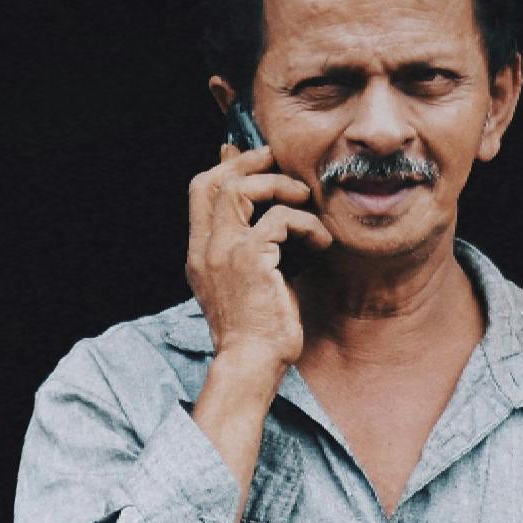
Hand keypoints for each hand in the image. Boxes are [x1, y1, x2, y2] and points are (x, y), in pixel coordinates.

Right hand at [185, 141, 332, 374]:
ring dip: (278, 186)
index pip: (200, 191)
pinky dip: (306, 223)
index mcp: (201, 254)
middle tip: (280, 161)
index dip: (227, 166)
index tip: (255, 158)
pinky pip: (279, 219)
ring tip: (304, 199)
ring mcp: (224, 253)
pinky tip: (321, 239)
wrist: (251, 364)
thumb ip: (250, 248)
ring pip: (240, 190)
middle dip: (249, 163)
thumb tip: (268, 217)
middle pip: (213, 181)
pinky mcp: (250, 260)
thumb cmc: (256, 332)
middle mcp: (205, 249)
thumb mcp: (247, 284)